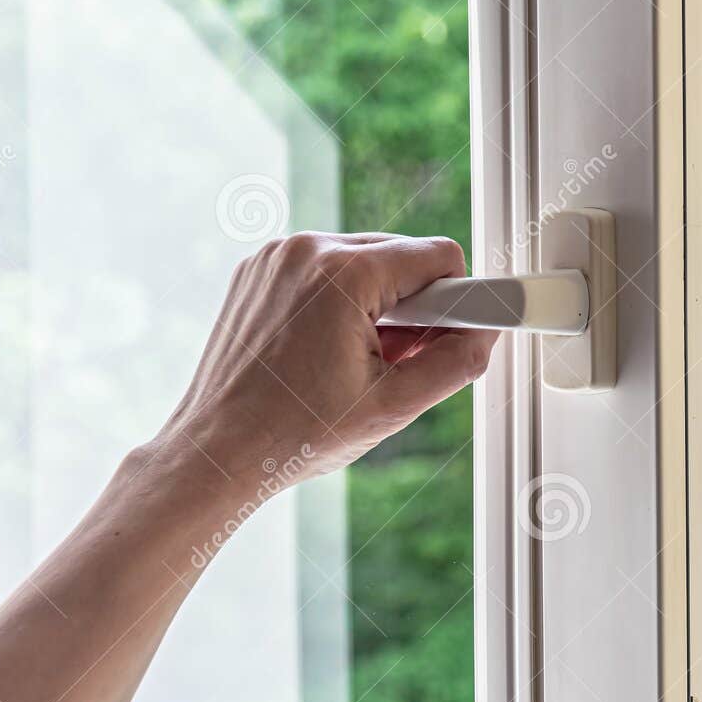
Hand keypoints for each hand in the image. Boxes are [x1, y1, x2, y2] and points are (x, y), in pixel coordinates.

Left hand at [147, 231, 496, 496]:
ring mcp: (276, 256)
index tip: (450, 338)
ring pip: (364, 261)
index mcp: (341, 274)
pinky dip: (340, 302)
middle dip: (415, 307)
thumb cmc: (294, 436)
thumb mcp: (393, 407)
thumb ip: (456, 364)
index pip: (439, 256)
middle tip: (393, 362)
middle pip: (402, 255)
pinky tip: (325, 351)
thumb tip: (487, 334)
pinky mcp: (259, 269)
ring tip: (354, 361)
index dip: (457, 302)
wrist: (215, 452)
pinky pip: (325, 269)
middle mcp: (306, 249)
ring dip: (378, 305)